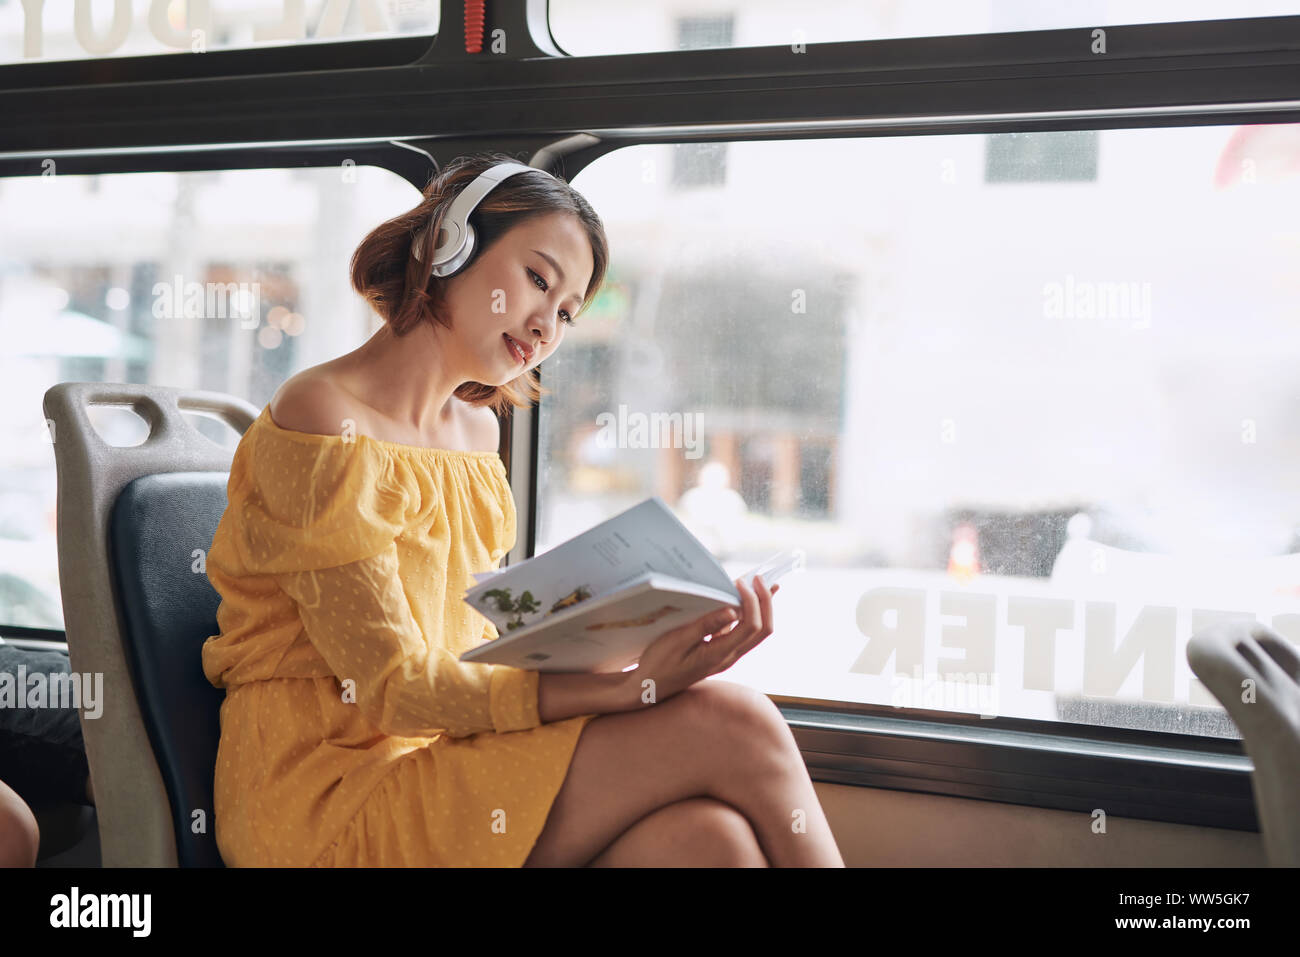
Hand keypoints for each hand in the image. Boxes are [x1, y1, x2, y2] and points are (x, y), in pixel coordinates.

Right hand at [627, 574, 778, 703]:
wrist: (651, 686)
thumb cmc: (660, 662)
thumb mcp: (678, 641)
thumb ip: (705, 626)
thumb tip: (733, 611)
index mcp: (720, 654)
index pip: (750, 626)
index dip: (752, 601)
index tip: (739, 582)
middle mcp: (729, 656)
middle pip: (763, 629)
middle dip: (765, 601)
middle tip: (757, 578)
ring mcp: (728, 656)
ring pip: (757, 632)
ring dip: (762, 607)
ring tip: (760, 584)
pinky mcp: (722, 652)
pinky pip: (744, 632)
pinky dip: (750, 614)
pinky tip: (745, 601)